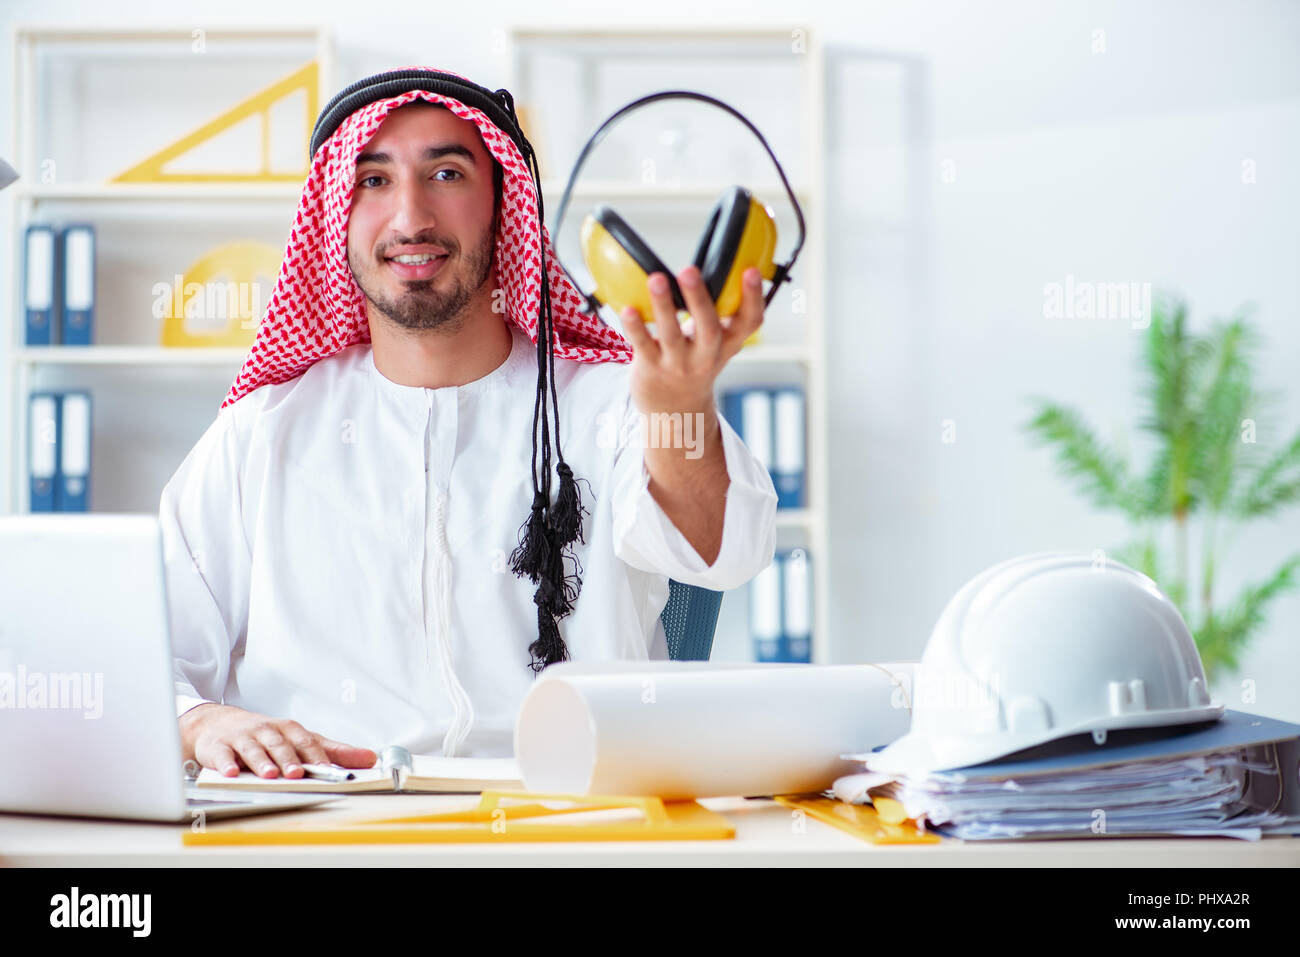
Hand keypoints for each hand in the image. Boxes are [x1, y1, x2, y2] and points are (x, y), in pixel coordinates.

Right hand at [179, 703, 377, 778]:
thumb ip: (334, 751)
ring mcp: (242, 738)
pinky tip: (231, 773)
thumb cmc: (266, 735)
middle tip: (298, 773)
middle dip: (290, 759)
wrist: (219, 724)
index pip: (308, 742)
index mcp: (290, 730)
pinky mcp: (218, 748)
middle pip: (281, 745)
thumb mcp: (300, 740)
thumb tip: (370, 759)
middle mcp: (268, 732)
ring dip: (262, 762)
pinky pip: (222, 756)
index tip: (333, 771)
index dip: (320, 757)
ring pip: (254, 749)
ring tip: (270, 775)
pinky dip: (225, 765)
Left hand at [620, 264, 764, 415]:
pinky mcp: (652, 369)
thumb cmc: (695, 362)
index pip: (750, 322)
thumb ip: (720, 313)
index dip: (753, 297)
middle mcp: (706, 356)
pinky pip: (643, 346)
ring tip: (656, 279)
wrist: (674, 411)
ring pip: (672, 335)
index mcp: (728, 343)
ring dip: (664, 306)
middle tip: (689, 269)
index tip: (751, 271)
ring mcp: (678, 365)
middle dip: (699, 298)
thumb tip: (718, 264)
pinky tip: (628, 309)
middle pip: (708, 328)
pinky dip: (635, 327)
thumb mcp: (717, 342)